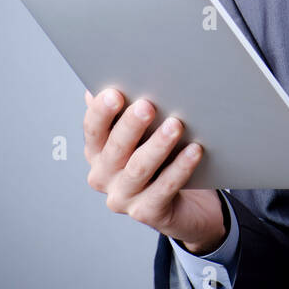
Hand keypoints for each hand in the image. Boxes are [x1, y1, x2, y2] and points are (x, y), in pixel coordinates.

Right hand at [82, 88, 227, 254]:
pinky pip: (165, 188)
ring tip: (176, 125)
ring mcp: (123, 197)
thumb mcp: (143, 134)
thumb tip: (120, 75)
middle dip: (131, 126)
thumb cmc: (162, 160)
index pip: (93, 129)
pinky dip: (180, 168)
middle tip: (148, 105)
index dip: (101, 111)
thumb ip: (129, 109)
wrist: (185, 205)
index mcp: (98, 151)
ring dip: (158, 145)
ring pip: (139, 168)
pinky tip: (195, 150)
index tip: (115, 92)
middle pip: (115, 148)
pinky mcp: (147, 213)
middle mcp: (103, 176)